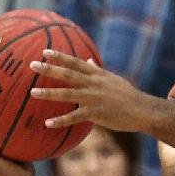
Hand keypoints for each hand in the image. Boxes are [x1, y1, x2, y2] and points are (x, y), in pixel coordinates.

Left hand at [30, 51, 154, 133]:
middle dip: (49, 69)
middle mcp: (94, 84)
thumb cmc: (128, 96)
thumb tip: (89, 61)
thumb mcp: (113, 80)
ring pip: (68, 94)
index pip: (75, 62)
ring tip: (33, 93)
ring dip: (49, 93)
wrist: (143, 110)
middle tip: (32, 65)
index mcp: (97, 75)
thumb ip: (98, 71)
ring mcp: (94, 98)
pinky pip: (74, 117)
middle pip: (68, 74)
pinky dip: (61, 120)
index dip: (60, 56)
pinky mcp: (96, 113)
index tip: (44, 52)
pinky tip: (48, 123)